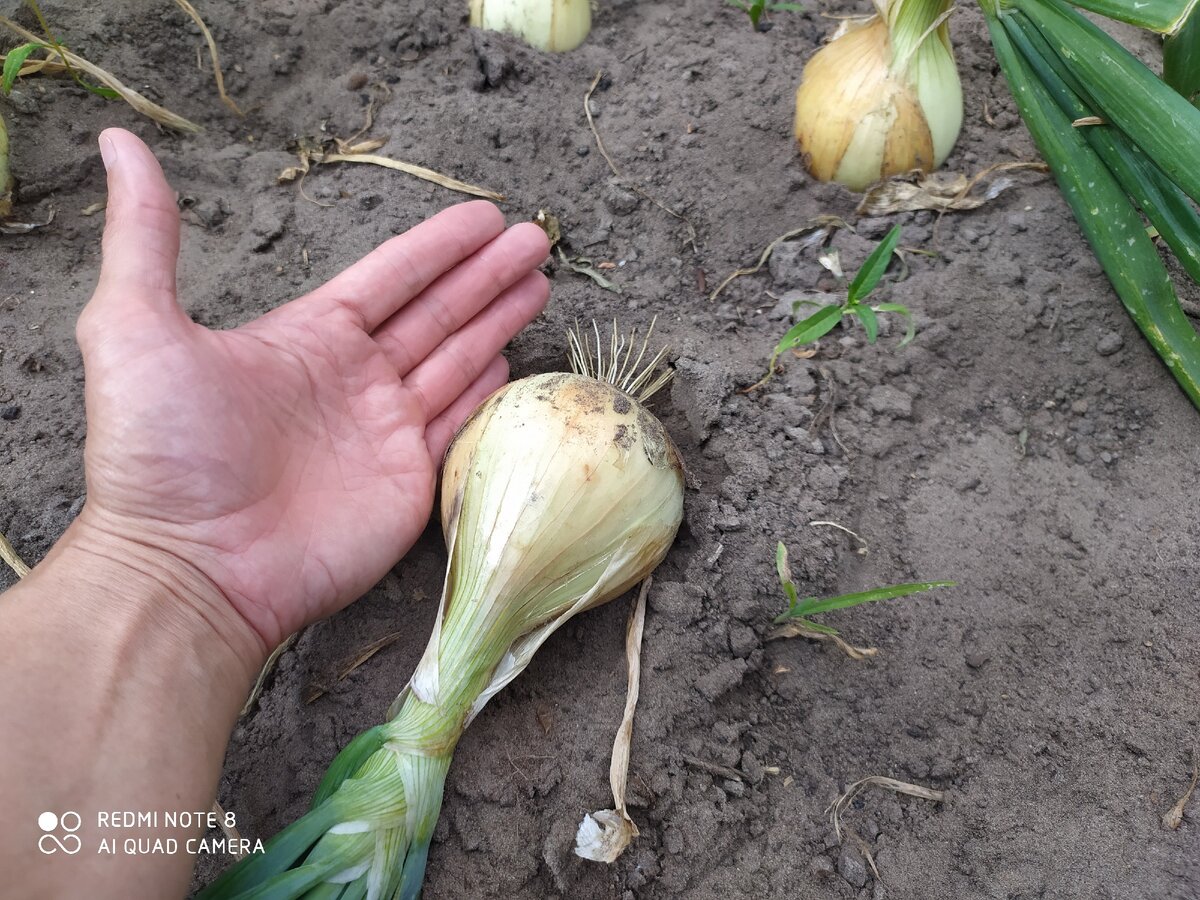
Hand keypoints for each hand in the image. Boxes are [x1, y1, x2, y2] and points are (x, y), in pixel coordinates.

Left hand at [72, 128, 549, 653]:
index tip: (484, 217)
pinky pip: (456, 424)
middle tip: (535, 239)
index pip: (390, 278)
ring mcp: (383, 432)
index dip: (438, 246)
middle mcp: (352, 379)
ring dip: (497, 320)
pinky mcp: (407, 483)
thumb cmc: (163, 453)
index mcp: (306, 338)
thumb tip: (120, 144)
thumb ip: (144, 237)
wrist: (192, 566)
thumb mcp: (134, 329)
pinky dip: (486, 391)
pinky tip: (512, 358)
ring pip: (455, 360)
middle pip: (435, 312)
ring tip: (539, 282)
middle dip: (486, 274)